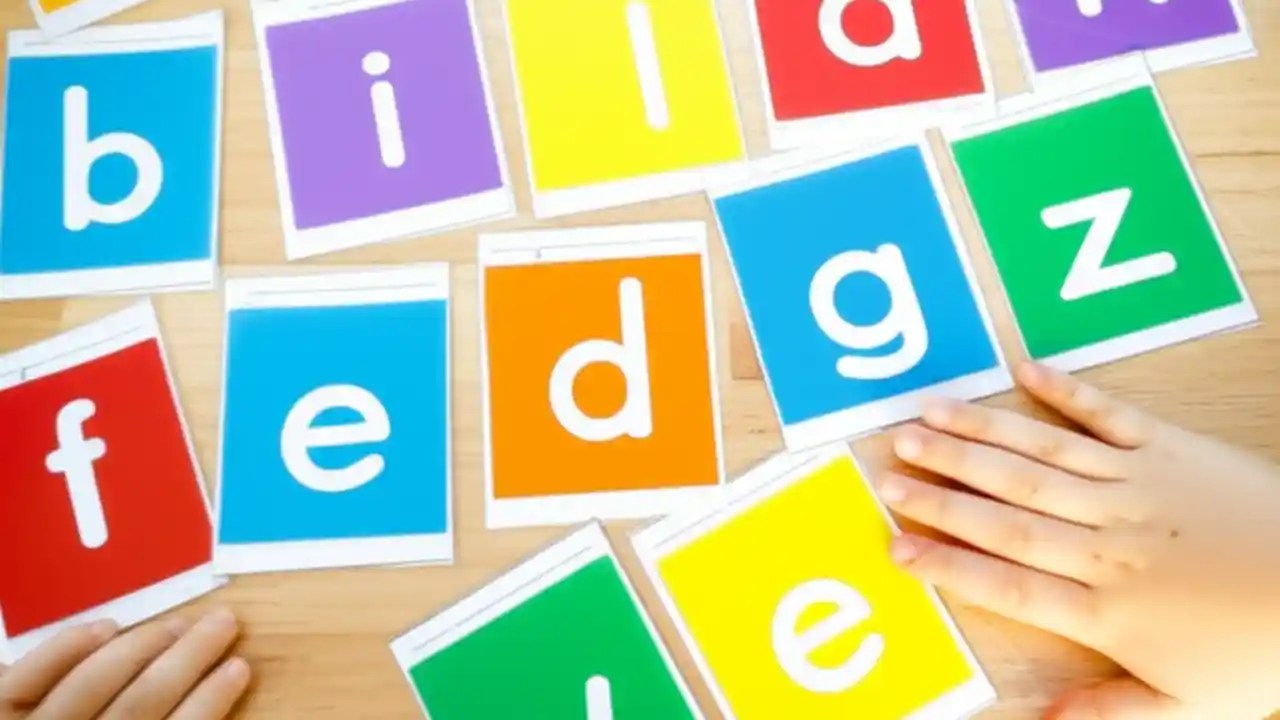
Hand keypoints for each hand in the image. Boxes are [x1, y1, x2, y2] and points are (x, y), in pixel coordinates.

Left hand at [0, 608, 249, 719]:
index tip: (241, 666)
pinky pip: (26, 679)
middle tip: (224, 622)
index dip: (210, 702)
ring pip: (92, 685)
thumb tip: (194, 713)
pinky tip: (106, 626)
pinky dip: (65, 649)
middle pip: (141, 704)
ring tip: (178, 621)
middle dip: (188, 660)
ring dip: (141, 646)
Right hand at [879, 363, 1279, 719]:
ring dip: (978, 436)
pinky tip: (1023, 370)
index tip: (896, 548)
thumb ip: (1108, 711)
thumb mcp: (1188, 705)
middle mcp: (1108, 540)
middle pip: (1009, 513)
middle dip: (942, 491)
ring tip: (923, 417)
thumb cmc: (1260, 646)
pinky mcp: (1166, 447)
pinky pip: (1107, 414)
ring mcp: (1135, 486)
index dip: (948, 564)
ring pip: (1039, 458)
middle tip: (888, 471)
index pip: (1009, 582)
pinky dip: (1066, 391)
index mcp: (1107, 606)